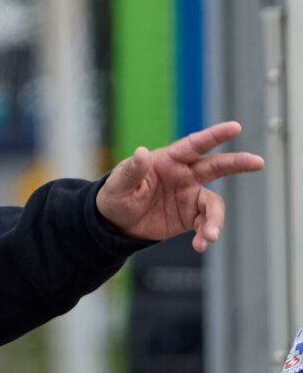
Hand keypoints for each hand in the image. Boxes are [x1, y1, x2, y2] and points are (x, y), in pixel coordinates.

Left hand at [95, 120, 260, 250]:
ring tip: (209, 236)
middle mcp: (184, 175)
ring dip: (215, 221)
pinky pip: (206, 224)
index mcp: (167, 160)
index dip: (214, 135)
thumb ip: (131, 170)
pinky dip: (206, 235)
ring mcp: (190, 196)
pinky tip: (200, 245)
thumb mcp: (118, 184)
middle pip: (216, 166)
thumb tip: (141, 152)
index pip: (194, 145)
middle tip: (258, 162)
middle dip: (237, 163)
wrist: (116, 223)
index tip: (235, 127)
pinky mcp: (190, 217)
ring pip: (213, 205)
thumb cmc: (115, 196)